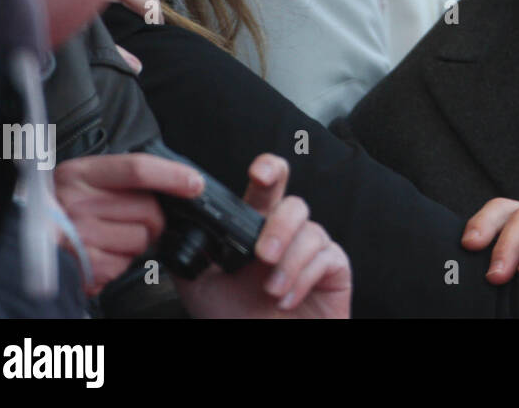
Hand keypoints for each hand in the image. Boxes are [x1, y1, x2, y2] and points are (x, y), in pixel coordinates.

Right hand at [53, 153, 203, 293]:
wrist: (26, 238)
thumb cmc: (63, 206)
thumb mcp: (86, 177)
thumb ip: (126, 175)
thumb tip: (182, 182)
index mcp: (80, 173)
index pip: (137, 169)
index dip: (172, 176)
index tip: (195, 184)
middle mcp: (77, 202)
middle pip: (148, 209)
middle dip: (153, 218)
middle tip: (132, 219)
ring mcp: (79, 236)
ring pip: (142, 239)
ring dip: (137, 241)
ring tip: (110, 235)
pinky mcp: (83, 265)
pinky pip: (126, 263)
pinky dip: (121, 261)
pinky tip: (101, 251)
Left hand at [173, 154, 350, 317]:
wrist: (255, 348)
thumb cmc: (234, 319)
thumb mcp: (198, 285)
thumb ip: (193, 250)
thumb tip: (183, 222)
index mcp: (257, 228)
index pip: (268, 187)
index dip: (269, 169)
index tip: (259, 173)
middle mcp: (288, 234)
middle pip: (295, 204)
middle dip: (280, 226)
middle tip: (263, 255)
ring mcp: (313, 250)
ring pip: (312, 232)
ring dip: (289, 263)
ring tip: (272, 292)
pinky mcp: (335, 269)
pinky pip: (327, 258)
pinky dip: (303, 279)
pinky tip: (286, 300)